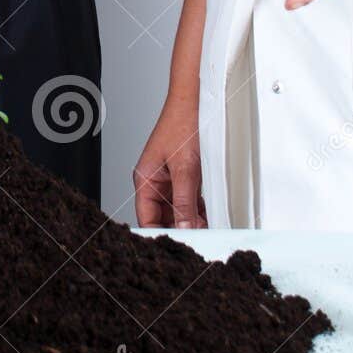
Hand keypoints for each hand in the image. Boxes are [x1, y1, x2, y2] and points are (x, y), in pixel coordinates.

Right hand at [134, 95, 206, 227]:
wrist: (191, 104)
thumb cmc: (180, 127)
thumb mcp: (184, 168)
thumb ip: (184, 201)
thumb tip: (185, 227)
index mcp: (145, 180)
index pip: (147, 218)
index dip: (160, 234)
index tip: (177, 247)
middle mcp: (154, 183)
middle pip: (162, 217)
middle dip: (180, 229)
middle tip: (198, 239)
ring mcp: (168, 182)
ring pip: (177, 212)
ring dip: (190, 220)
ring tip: (205, 229)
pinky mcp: (181, 179)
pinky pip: (187, 202)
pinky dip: (197, 210)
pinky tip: (207, 215)